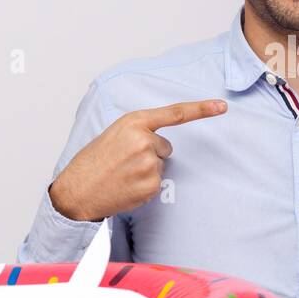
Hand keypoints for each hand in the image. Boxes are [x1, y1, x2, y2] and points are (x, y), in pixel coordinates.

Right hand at [49, 99, 226, 220]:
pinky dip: (144, 186)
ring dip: (145, 170)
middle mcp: (144, 140)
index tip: (222, 106)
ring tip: (122, 174)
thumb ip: (138, 131)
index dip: (202, 109)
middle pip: (166, 146)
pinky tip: (126, 186)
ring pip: (161, 165)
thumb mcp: (113, 134)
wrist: (76, 191)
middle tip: (124, 162)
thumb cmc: (92, 162)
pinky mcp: (151, 185)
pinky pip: (157, 182)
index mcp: (134, 122)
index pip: (175, 113)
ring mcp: (149, 163)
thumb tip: (160, 141)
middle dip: (150, 153)